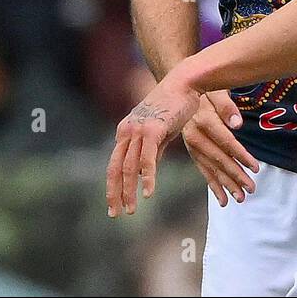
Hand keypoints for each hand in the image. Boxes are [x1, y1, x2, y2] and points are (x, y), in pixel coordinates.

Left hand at [106, 73, 200, 216]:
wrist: (184, 83)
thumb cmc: (174, 105)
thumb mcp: (159, 131)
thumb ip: (151, 150)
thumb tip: (146, 172)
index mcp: (125, 131)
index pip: (114, 164)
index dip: (112, 186)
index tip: (114, 205)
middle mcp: (127, 131)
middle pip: (116, 168)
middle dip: (115, 194)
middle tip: (115, 214)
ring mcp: (138, 130)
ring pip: (129, 167)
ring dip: (129, 191)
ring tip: (131, 209)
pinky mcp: (153, 129)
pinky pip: (147, 159)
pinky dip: (147, 177)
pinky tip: (148, 193)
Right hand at [183, 90, 259, 205]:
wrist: (181, 89)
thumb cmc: (204, 88)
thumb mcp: (215, 89)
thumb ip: (226, 105)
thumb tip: (237, 124)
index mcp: (203, 120)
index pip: (225, 141)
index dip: (241, 155)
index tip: (255, 167)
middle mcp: (195, 135)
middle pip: (218, 159)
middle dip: (236, 175)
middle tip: (251, 188)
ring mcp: (191, 144)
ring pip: (211, 168)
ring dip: (226, 184)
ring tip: (240, 198)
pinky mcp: (191, 150)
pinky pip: (203, 170)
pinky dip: (213, 185)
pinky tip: (222, 198)